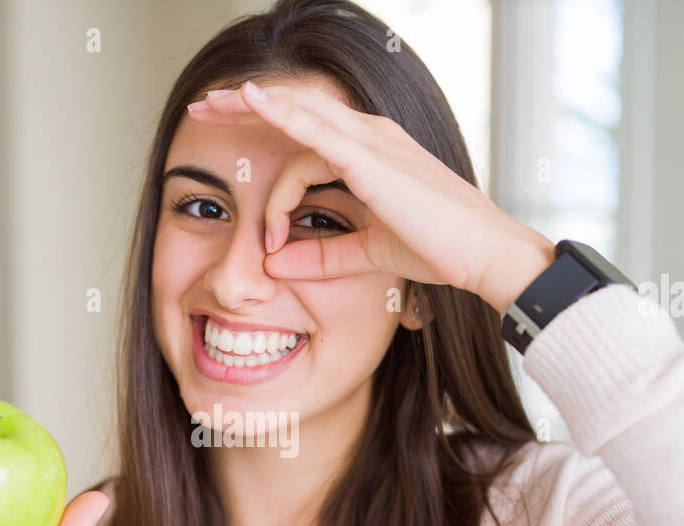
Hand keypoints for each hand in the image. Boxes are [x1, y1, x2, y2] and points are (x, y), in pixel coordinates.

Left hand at [187, 80, 555, 312]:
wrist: (481, 255)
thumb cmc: (440, 252)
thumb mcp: (367, 254)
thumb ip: (323, 257)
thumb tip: (277, 266)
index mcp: (371, 153)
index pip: (305, 136)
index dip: (265, 143)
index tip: (236, 174)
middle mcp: (370, 137)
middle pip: (296, 109)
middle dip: (245, 106)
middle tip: (202, 108)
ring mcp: (371, 142)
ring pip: (300, 111)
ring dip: (251, 104)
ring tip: (211, 104)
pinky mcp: (370, 159)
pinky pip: (316, 127)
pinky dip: (281, 111)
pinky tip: (250, 100)